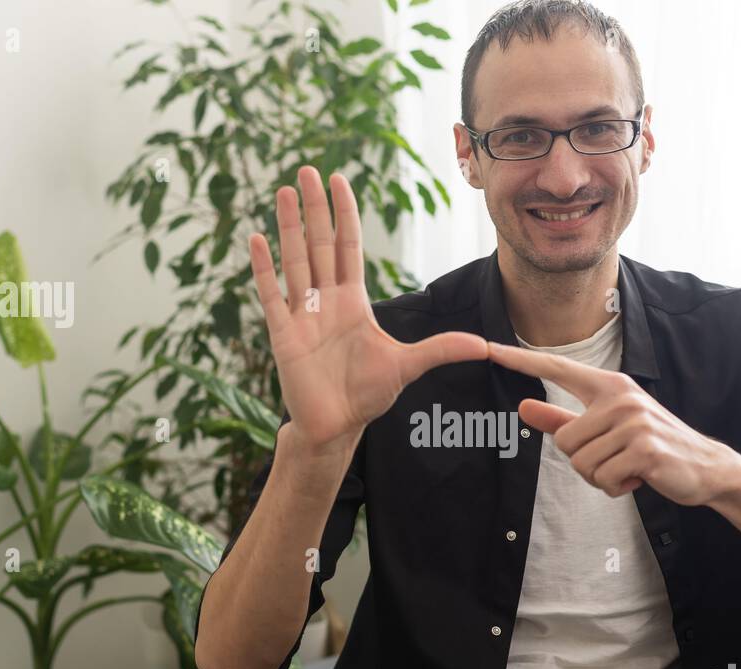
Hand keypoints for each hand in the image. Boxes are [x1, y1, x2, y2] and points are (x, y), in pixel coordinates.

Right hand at [249, 166, 487, 448]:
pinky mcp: (283, 335)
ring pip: (294, 261)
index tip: (340, 181)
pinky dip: (263, 269)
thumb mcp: (408, 366)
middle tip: (307, 170)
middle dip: (314, 209)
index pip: (348, 247)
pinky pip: (270, 295)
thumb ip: (441, 349)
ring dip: (288, 227)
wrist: (337, 426)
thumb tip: (484, 345)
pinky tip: (256, 240)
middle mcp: (325, 302)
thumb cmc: (367, 394)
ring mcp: (301, 315)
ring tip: (284, 191)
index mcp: (352, 302)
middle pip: (319, 244)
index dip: (344, 215)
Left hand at [486, 341, 739, 505]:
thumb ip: (561, 418)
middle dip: (584, 463)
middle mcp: (621, 397)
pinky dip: (615, 488)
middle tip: (615, 461)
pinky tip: (638, 478)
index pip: (557, 367)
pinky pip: (603, 477)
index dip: (522, 360)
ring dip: (600, 478)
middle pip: (565, 441)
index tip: (490, 348)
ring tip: (628, 468)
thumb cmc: (650, 446)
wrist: (704, 467)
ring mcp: (634, 421)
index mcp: (609, 385)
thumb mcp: (606, 428)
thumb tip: (522, 406)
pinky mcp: (644, 448)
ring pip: (581, 463)